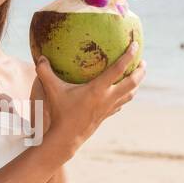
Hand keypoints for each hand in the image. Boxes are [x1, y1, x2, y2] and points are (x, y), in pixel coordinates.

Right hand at [32, 38, 144, 158]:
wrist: (67, 137)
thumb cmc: (60, 113)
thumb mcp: (52, 90)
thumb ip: (45, 72)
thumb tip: (40, 57)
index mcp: (98, 89)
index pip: (118, 69)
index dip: (128, 55)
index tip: (135, 44)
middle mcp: (108, 97)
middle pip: (132, 83)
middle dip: (141, 71)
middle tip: (143, 61)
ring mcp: (109, 107)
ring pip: (130, 94)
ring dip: (137, 84)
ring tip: (138, 75)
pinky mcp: (107, 115)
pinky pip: (121, 103)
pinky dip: (126, 96)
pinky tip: (123, 94)